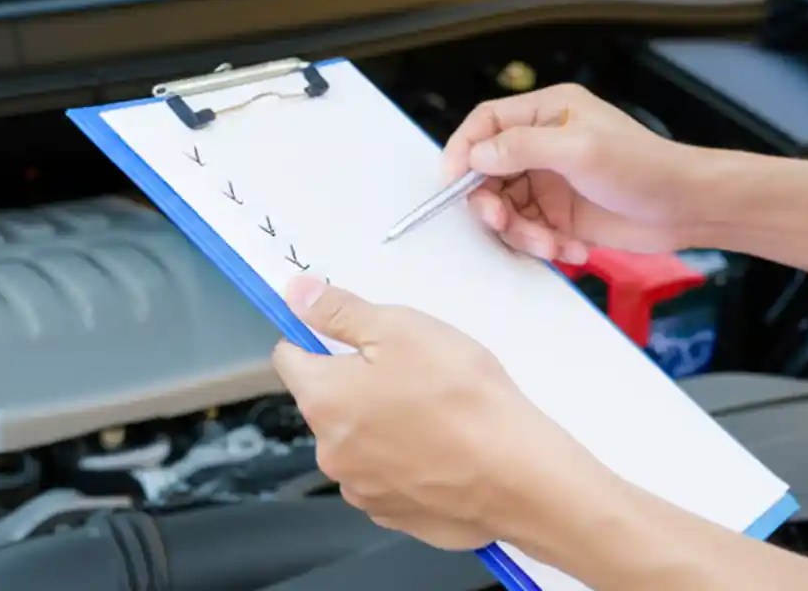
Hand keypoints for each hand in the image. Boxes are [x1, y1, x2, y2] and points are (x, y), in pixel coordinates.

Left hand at [272, 275, 615, 551]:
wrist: (518, 476)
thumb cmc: (462, 398)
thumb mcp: (400, 328)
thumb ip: (339, 311)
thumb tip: (296, 294)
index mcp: (322, 399)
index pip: (289, 357)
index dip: (315, 337)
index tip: (348, 334)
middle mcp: (329, 449)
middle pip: (326, 401)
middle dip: (357, 383)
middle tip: (411, 371)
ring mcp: (360, 488)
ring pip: (358, 440)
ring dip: (381, 425)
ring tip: (433, 413)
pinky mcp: (393, 513)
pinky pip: (387, 476)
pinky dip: (406, 462)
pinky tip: (442, 450)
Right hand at [441, 84, 705, 262]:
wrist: (689, 209)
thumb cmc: (645, 168)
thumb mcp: (579, 151)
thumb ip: (521, 148)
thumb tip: (474, 155)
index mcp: (546, 113)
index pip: (486, 124)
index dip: (462, 150)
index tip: (452, 182)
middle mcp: (542, 146)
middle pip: (488, 173)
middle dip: (491, 203)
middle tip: (501, 222)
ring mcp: (549, 182)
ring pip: (506, 209)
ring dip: (522, 233)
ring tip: (553, 245)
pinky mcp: (559, 215)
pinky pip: (528, 233)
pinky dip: (543, 246)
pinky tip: (573, 250)